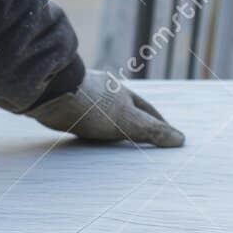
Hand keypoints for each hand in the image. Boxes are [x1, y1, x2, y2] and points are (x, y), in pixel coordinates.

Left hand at [26, 69, 184, 147]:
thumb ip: (152, 131)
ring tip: (118, 139)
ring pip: (106, 112)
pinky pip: (86, 117)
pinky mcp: (67, 104)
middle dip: (137, 121)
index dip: (160, 123)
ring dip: (114, 123)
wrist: (52, 94)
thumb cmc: (93, 107)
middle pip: (127, 108)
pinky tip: (88, 132)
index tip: (168, 134)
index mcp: (124, 94)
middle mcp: (106, 92)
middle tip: (145, 137)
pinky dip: (94, 125)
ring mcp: (86, 97)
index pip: (149, 110)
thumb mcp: (129, 121)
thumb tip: (179, 140)